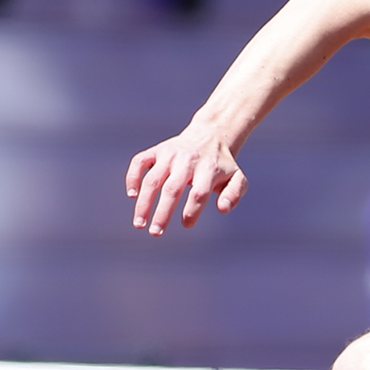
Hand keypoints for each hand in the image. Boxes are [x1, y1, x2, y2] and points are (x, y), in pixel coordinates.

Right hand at [125, 127, 249, 235]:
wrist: (210, 136)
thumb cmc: (222, 165)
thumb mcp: (237, 178)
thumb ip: (234, 194)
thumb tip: (223, 209)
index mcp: (209, 169)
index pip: (199, 192)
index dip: (192, 210)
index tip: (187, 225)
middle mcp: (187, 160)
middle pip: (173, 189)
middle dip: (162, 213)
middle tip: (155, 234)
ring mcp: (169, 154)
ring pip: (153, 179)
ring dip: (144, 203)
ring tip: (139, 224)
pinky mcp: (156, 151)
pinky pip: (139, 162)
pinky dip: (132, 178)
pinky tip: (132, 196)